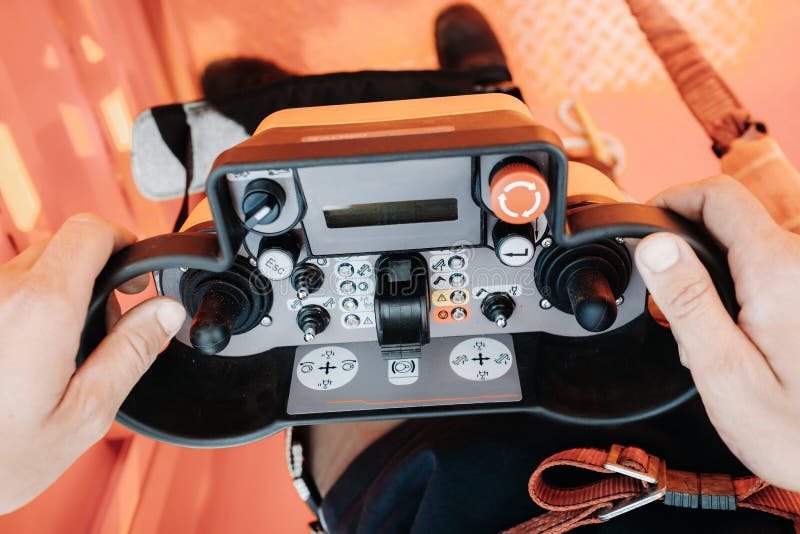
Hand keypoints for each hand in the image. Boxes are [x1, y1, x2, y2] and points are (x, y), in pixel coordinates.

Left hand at [0, 214, 184, 513]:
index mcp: (41, 308)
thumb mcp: (86, 413)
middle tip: (107, 326)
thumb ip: (132, 351)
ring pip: (32, 267)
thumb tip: (167, 311)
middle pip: (62, 244)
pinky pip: (6, 291)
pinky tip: (31, 356)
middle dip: (96, 273)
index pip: (89, 231)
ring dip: (59, 292)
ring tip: (66, 348)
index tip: (136, 274)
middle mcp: (1, 292)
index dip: (123, 242)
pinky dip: (29, 307)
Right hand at [634, 176, 799, 489]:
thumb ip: (687, 300)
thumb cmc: (796, 432)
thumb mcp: (724, 373)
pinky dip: (750, 278)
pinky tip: (744, 325)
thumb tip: (654, 245)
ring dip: (724, 258)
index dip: (674, 197)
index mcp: (777, 272)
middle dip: (696, 234)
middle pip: (741, 210)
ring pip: (760, 235)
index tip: (647, 221)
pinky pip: (779, 263)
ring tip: (709, 314)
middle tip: (672, 284)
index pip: (719, 196)